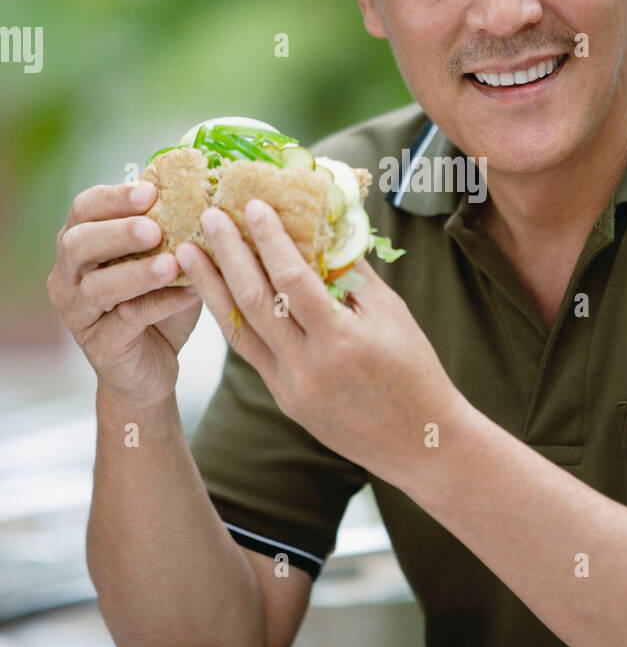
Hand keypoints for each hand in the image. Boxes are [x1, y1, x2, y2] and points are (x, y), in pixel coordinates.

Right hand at [46, 180, 201, 407]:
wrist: (152, 366)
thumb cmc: (158, 303)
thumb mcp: (166, 260)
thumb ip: (173, 231)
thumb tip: (206, 194)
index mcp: (80, 243)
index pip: (84, 208)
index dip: (114, 198)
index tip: (151, 192)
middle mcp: (67, 276)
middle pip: (77, 244)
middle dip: (116, 232)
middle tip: (153, 229)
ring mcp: (78, 313)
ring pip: (96, 287)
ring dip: (137, 272)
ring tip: (173, 264)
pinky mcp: (100, 345)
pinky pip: (127, 320)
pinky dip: (162, 304)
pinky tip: (191, 294)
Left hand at [175, 201, 463, 486]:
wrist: (417, 441)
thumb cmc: (414, 371)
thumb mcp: (392, 314)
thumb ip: (352, 273)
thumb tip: (321, 227)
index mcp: (341, 340)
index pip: (294, 280)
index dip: (270, 240)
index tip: (253, 205)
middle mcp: (308, 366)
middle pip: (255, 302)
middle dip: (227, 255)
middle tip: (208, 217)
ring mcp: (290, 387)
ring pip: (239, 330)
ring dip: (211, 287)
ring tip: (189, 252)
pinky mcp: (283, 399)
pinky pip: (249, 351)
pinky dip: (230, 316)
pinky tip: (215, 290)